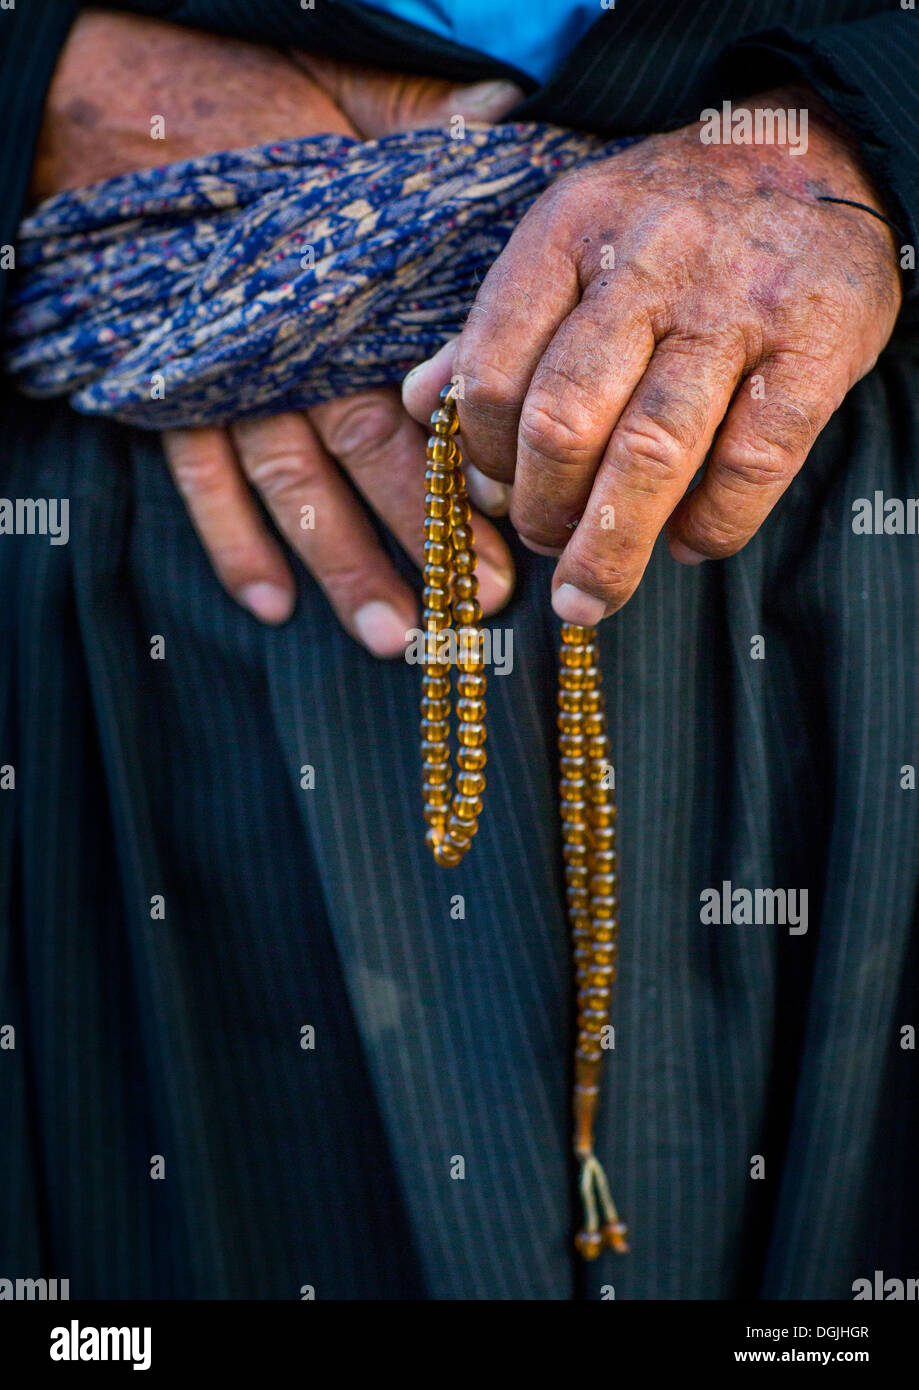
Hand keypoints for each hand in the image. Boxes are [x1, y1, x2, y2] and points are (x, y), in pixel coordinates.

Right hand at [36, 10, 520, 649]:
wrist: (129, 124)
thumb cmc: (257, 122)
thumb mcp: (351, 105)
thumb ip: (422, 128)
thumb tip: (504, 110)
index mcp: (348, 291)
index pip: (415, 400)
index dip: (463, 476)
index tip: (513, 540)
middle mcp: (293, 346)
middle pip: (363, 457)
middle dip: (422, 539)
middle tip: (475, 606)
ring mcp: (230, 378)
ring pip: (289, 486)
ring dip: (341, 566)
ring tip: (392, 636)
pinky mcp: (175, 395)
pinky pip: (199, 481)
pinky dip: (231, 544)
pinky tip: (268, 605)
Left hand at [403, 86, 901, 623]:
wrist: (822, 151)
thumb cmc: (676, 215)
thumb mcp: (575, 235)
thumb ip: (499, 321)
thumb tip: (416, 404)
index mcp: (572, 229)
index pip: (492, 369)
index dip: (481, 456)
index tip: (496, 492)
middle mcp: (650, 260)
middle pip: (562, 422)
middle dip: (540, 511)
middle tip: (545, 544)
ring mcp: (737, 305)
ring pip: (650, 454)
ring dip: (608, 548)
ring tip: (588, 593)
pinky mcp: (817, 346)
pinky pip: (751, 465)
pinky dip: (712, 526)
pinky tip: (689, 544)